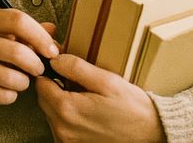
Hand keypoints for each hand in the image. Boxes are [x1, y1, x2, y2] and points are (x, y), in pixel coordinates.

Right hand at [0, 8, 58, 113]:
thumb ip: (26, 31)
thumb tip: (53, 30)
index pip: (18, 20)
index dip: (40, 36)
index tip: (51, 50)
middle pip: (17, 51)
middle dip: (36, 64)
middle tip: (38, 69)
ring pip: (11, 77)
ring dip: (24, 82)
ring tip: (21, 81)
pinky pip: (2, 95)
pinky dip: (11, 95)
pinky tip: (5, 90)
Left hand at [35, 53, 163, 142]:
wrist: (152, 134)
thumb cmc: (132, 107)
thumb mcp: (106, 80)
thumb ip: (76, 68)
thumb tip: (55, 59)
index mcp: (67, 109)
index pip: (41, 84)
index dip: (48, 70)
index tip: (59, 65)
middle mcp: (62, 129)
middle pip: (43, 99)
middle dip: (53, 86)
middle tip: (72, 78)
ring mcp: (67, 141)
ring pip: (50, 113)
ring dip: (59, 101)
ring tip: (81, 94)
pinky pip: (60, 126)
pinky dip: (67, 116)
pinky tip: (85, 110)